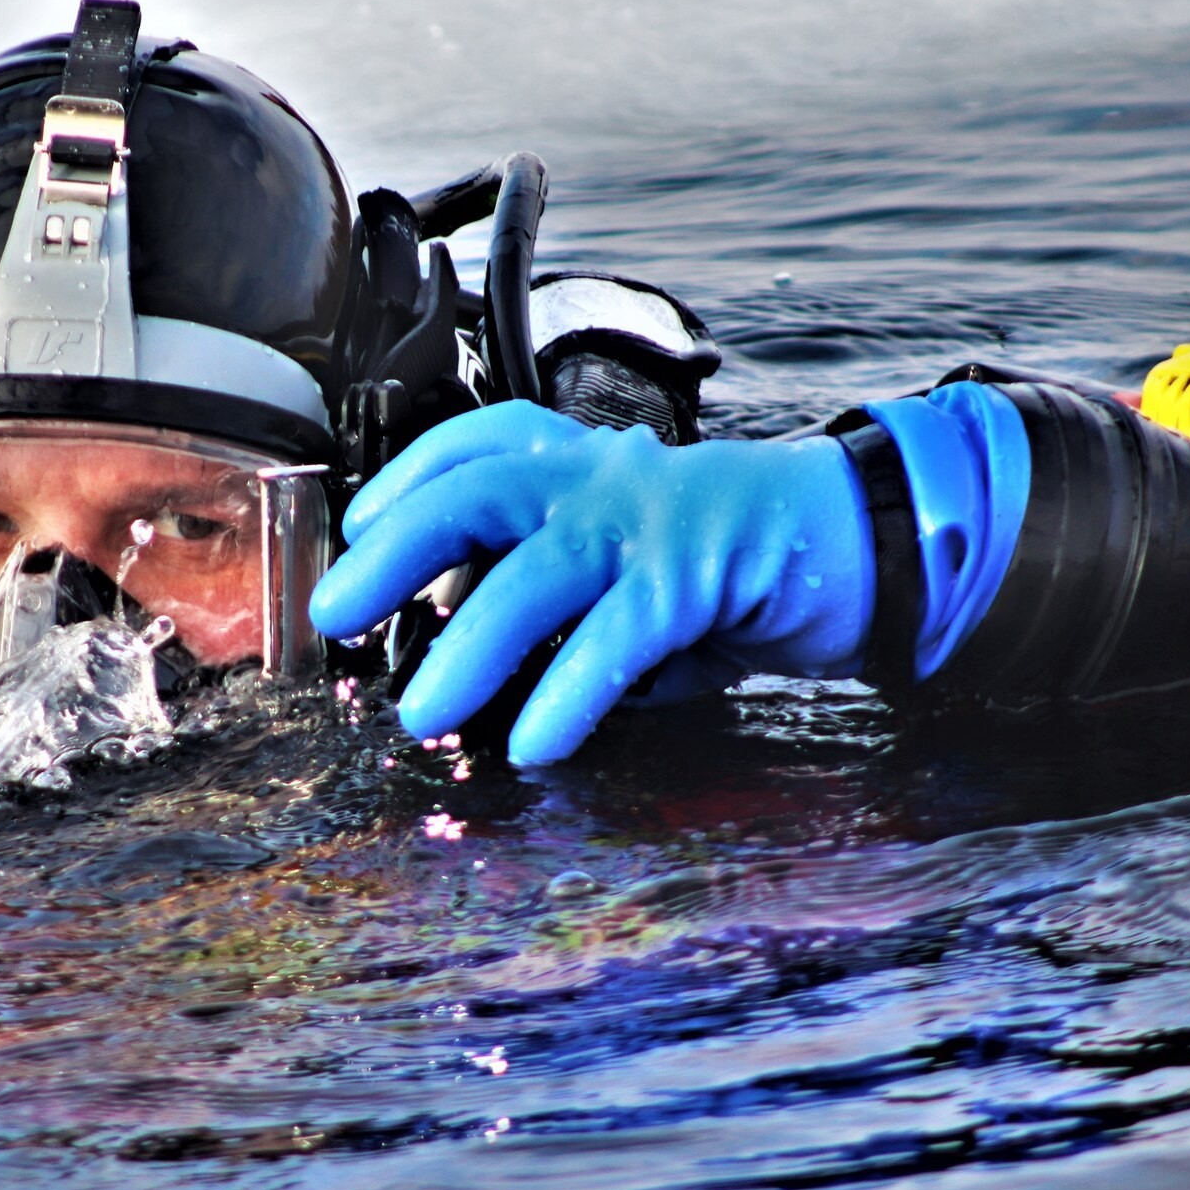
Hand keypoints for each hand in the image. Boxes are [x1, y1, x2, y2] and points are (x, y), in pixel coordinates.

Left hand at [309, 401, 875, 763]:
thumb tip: (482, 670)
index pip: (478, 444)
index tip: (357, 524)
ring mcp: (649, 523)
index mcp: (580, 464)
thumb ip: (558, 606)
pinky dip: (570, 693)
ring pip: (539, 575)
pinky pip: (618, 638)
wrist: (856, 539)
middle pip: (481, 493)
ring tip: (421, 718)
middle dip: (398, 550)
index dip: (409, 479)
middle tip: (333, 614)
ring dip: (469, 647)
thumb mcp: (625, 569)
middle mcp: (602, 478)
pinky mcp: (697, 579)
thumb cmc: (722, 560)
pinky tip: (535, 745)